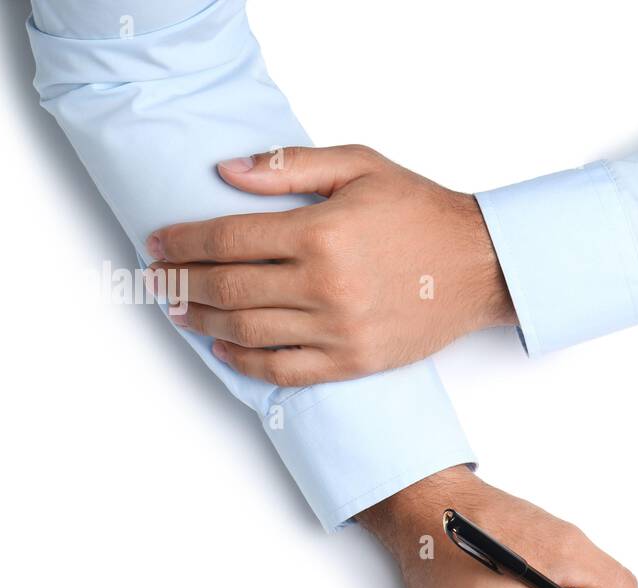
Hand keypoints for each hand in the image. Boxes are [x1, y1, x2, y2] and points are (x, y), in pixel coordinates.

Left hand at [147, 145, 515, 386]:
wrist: (479, 266)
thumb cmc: (422, 213)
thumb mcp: (360, 166)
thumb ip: (289, 166)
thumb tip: (226, 172)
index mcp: (321, 232)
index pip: (228, 239)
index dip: (183, 242)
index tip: (159, 244)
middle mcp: (325, 285)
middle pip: (228, 287)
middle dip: (182, 282)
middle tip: (158, 279)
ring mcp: (338, 329)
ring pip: (248, 330)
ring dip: (203, 321)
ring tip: (181, 310)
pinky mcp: (353, 361)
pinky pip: (284, 370)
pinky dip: (245, 362)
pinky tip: (224, 348)